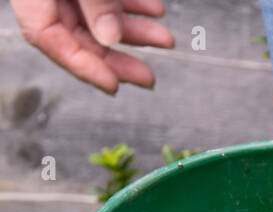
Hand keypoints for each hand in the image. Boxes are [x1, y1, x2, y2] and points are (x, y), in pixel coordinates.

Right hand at [11, 0, 174, 93]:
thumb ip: (94, 2)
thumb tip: (110, 37)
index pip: (50, 41)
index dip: (83, 67)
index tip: (114, 86)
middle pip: (79, 36)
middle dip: (118, 58)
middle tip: (149, 79)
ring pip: (98, 17)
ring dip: (134, 32)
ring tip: (165, 40)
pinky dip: (132, 4)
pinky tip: (155, 11)